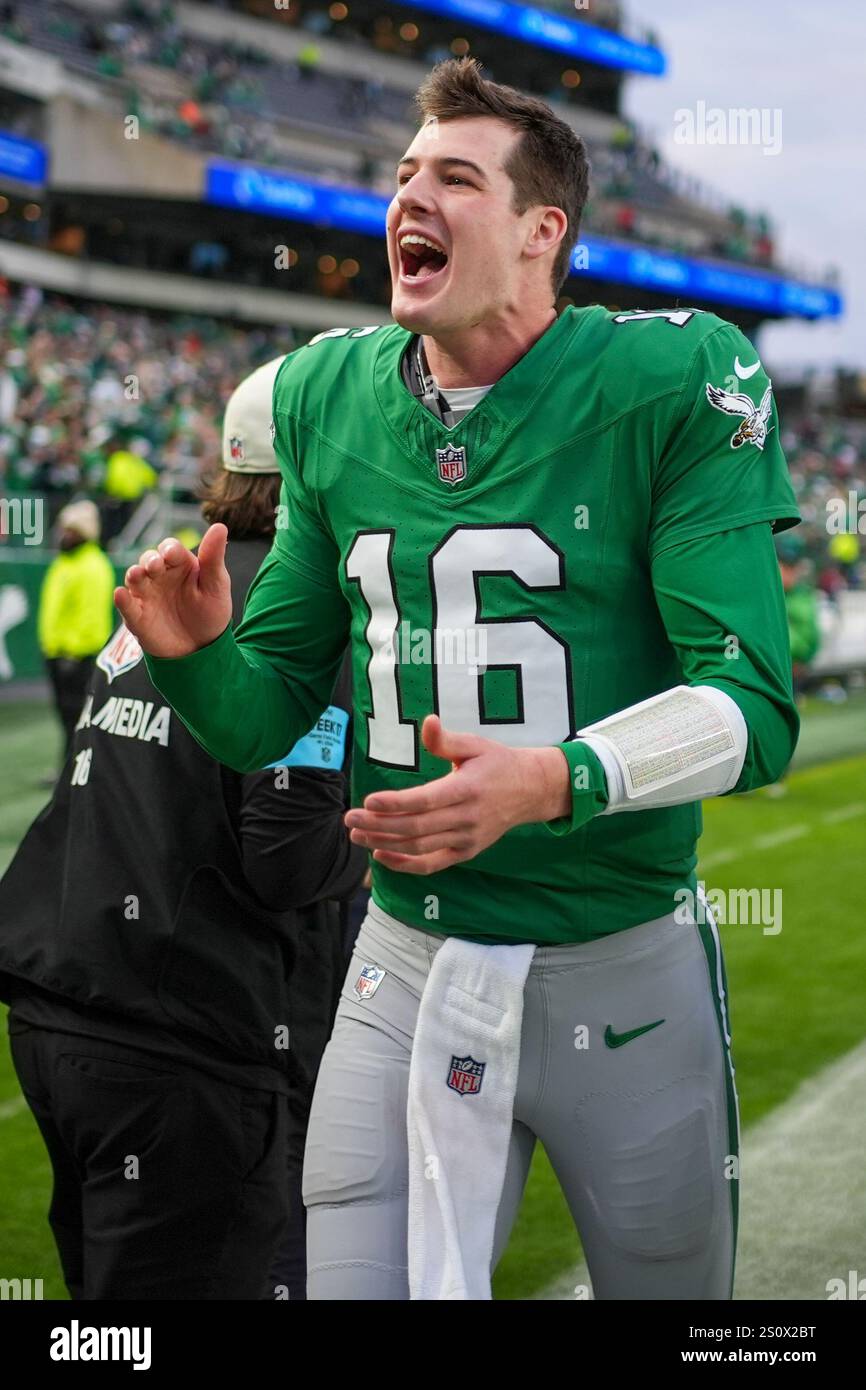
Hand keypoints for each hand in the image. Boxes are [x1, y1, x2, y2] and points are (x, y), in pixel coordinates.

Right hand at [114, 524, 232, 658]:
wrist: (203, 649)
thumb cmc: (210, 612)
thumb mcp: (216, 584)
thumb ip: (213, 557)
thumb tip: (220, 526)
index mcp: (180, 564)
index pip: (170, 548)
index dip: (169, 549)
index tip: (171, 554)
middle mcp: (159, 576)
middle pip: (149, 560)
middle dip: (150, 560)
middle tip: (155, 566)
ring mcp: (147, 595)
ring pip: (134, 579)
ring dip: (134, 575)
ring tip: (137, 574)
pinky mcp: (138, 616)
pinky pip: (127, 606)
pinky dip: (122, 600)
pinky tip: (121, 594)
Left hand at [344, 714, 569, 875]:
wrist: (530, 791)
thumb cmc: (496, 763)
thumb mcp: (475, 744)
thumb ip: (446, 740)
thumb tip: (427, 722)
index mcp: (467, 789)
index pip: (426, 801)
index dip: (396, 804)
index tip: (368, 802)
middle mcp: (467, 818)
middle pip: (416, 828)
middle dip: (379, 825)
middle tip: (350, 818)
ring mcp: (466, 839)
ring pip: (419, 847)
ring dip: (385, 843)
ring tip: (357, 834)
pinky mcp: (465, 853)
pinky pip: (431, 864)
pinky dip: (405, 864)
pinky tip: (380, 854)